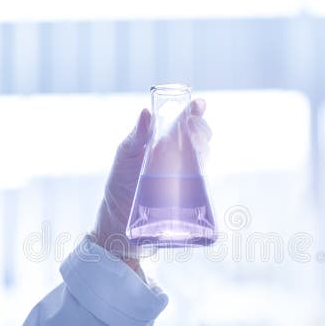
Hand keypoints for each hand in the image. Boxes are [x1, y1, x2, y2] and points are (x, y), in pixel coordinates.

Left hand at [92, 99, 211, 261]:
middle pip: (198, 136)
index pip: (182, 121)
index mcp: (160, 141)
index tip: (199, 105)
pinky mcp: (188, 193)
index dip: (193, 112)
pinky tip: (200, 168)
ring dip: (204, 148)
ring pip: (203, 155)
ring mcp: (183, 173)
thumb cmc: (119, 184)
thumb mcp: (124, 156)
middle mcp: (175, 155)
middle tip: (193, 131)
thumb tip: (147, 112)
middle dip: (200, 129)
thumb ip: (136, 136)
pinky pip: (203, 179)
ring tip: (195, 148)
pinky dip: (205, 171)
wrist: (119, 220)